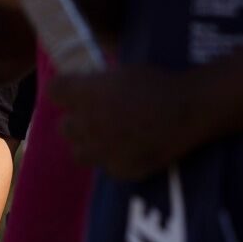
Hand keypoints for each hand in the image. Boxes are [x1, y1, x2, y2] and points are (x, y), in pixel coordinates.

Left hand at [46, 65, 205, 180]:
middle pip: (64, 126)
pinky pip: (106, 167)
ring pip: (78, 152)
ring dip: (88, 144)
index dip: (64, 91)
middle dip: (77, 120)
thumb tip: (85, 87)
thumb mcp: (121, 72)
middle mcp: (87, 122)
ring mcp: (103, 149)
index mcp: (84, 93)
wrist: (189, 109)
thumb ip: (96, 83)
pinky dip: (113, 160)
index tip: (74, 90)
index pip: (54, 92)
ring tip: (106, 137)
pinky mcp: (121, 169)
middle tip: (95, 116)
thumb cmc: (157, 83)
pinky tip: (128, 149)